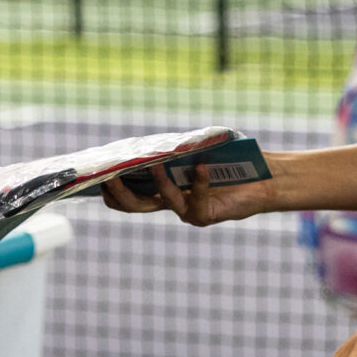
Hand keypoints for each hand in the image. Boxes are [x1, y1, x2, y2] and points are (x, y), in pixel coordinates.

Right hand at [98, 160, 276, 228]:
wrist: (263, 177)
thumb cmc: (230, 157)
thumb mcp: (197, 146)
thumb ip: (175, 145)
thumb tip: (150, 140)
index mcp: (162, 187)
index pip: (127, 191)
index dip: (108, 187)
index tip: (94, 174)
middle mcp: (170, 202)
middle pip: (133, 205)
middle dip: (119, 193)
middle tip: (109, 178)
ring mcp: (186, 210)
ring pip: (161, 202)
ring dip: (157, 182)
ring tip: (154, 164)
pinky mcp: (205, 215)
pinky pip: (195, 200)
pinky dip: (198, 182)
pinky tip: (201, 166)